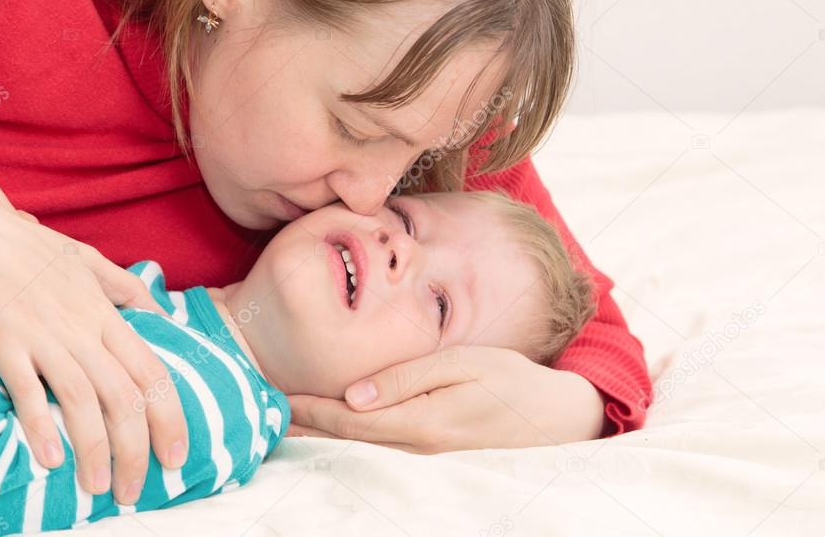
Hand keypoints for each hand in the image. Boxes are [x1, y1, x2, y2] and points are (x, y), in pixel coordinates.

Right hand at [0, 143, 189, 503]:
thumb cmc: (26, 246)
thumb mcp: (86, 258)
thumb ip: (125, 287)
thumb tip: (160, 314)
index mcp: (104, 314)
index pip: (151, 372)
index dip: (170, 416)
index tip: (177, 454)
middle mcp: (82, 329)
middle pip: (124, 395)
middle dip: (139, 448)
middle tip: (139, 488)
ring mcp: (43, 336)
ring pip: (84, 400)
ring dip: (96, 449)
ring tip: (101, 486)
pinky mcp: (3, 343)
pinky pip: (27, 389)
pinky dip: (41, 425)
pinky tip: (51, 459)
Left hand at [287, 346, 605, 453]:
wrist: (556, 419)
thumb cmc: (512, 381)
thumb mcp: (462, 365)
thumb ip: (406, 378)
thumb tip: (352, 394)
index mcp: (422, 422)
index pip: (350, 419)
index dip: (311, 409)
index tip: (277, 398)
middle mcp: (419, 449)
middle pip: (348, 440)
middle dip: (308, 426)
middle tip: (267, 411)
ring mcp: (428, 460)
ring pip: (362, 450)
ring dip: (326, 435)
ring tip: (292, 420)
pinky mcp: (436, 460)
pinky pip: (383, 452)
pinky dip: (353, 441)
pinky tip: (339, 431)